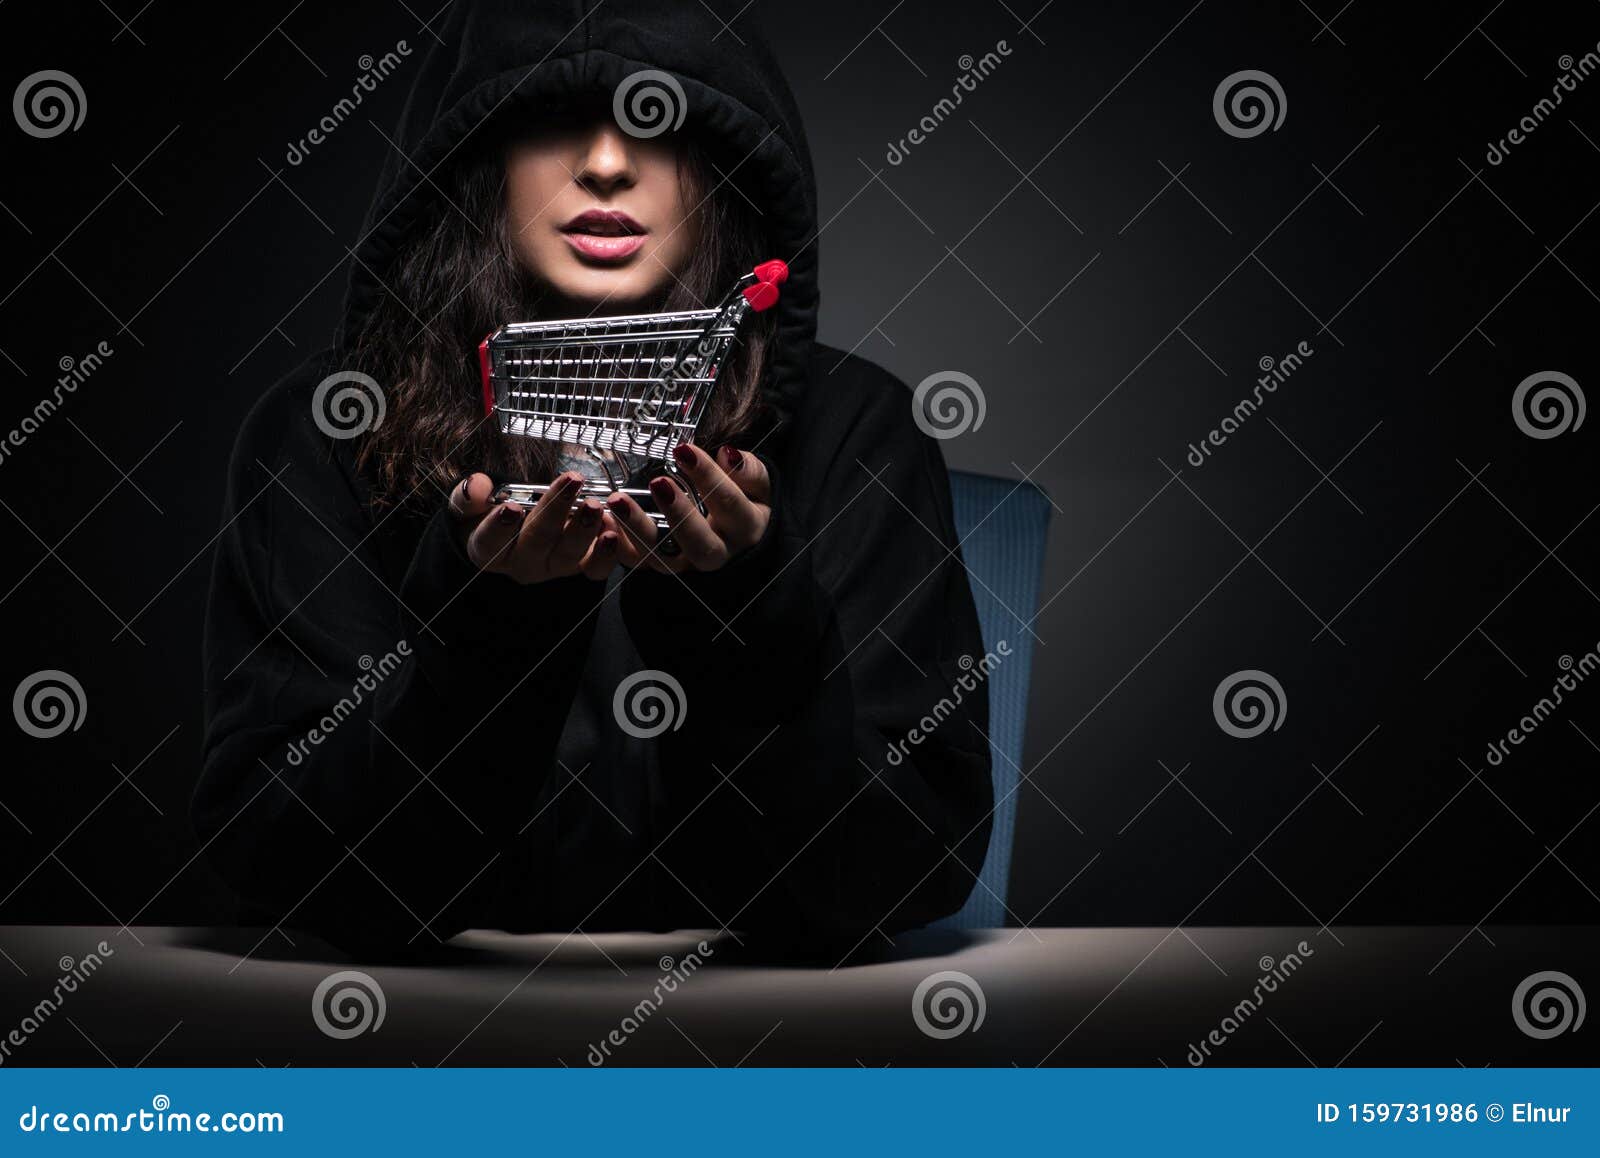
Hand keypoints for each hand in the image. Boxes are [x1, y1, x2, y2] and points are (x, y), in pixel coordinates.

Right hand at [449, 471, 621, 582]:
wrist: (517, 524)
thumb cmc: (491, 511)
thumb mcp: (471, 503)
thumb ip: (469, 495)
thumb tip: (476, 486)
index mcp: (488, 551)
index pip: (489, 543)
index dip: (499, 527)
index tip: (511, 506)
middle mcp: (522, 564)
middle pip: (536, 542)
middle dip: (554, 511)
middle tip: (570, 482)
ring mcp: (554, 567)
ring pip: (569, 554)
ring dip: (584, 528)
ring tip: (595, 504)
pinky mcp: (580, 566)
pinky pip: (595, 568)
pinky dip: (606, 552)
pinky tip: (613, 529)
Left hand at [603, 443, 770, 573]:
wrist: (736, 539)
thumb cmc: (744, 502)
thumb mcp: (757, 485)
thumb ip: (748, 470)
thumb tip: (728, 455)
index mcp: (746, 528)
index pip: (730, 504)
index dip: (708, 476)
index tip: (683, 449)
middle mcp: (718, 553)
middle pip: (701, 546)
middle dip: (679, 515)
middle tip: (658, 482)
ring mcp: (686, 565)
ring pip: (664, 560)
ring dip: (638, 530)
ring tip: (616, 500)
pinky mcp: (659, 567)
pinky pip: (637, 563)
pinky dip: (618, 545)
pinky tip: (605, 521)